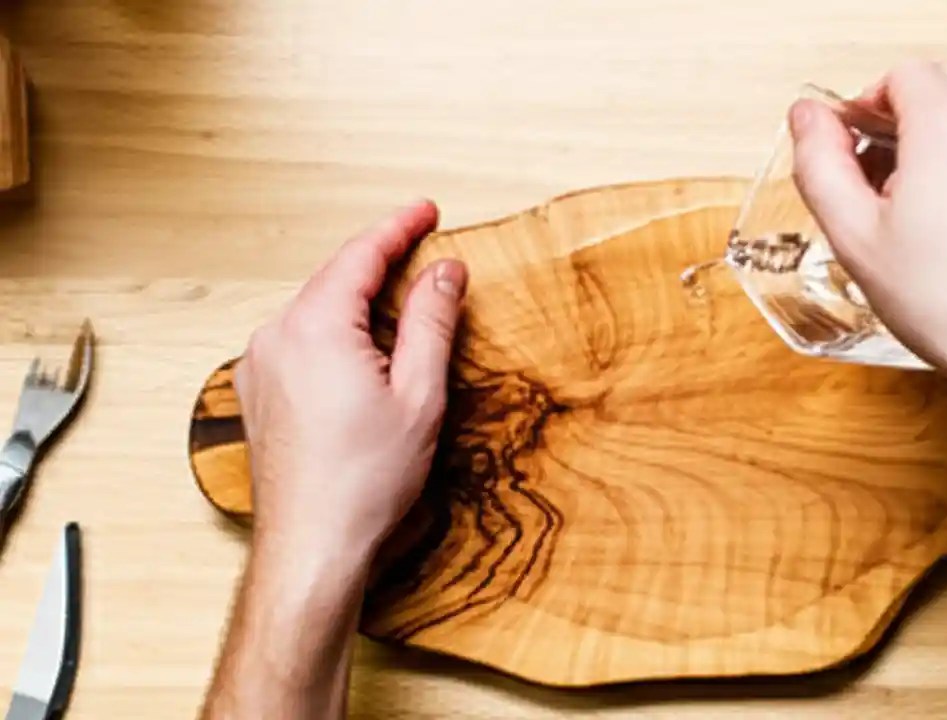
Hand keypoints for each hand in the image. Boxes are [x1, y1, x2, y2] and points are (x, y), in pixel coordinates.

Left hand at [234, 201, 467, 561]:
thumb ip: (431, 321)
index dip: (399, 227)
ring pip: (315, 311)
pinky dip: (334, 335)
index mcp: (316, 327)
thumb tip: (444, 272)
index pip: (361, 254)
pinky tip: (362, 358)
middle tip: (425, 260)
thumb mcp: (419, 393)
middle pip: (335, 280)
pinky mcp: (255, 392)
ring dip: (358, 304)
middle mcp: (276, 336)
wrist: (312, 544)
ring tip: (402, 317)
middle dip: (381, 266)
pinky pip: (298, 341)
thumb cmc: (364, 480)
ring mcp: (258, 365)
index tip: (426, 211)